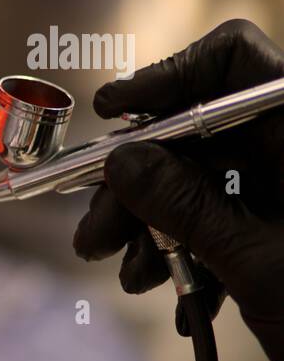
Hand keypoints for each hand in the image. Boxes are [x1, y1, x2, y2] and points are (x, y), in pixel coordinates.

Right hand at [72, 19, 283, 360]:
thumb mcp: (257, 263)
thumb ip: (186, 207)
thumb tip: (123, 161)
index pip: (235, 60)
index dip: (169, 76)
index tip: (112, 111)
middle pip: (198, 132)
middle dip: (138, 183)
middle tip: (96, 231)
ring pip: (199, 182)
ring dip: (153, 229)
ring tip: (132, 278)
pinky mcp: (279, 229)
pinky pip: (219, 221)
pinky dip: (189, 256)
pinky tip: (179, 300)